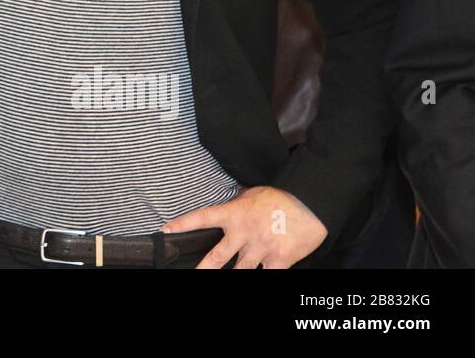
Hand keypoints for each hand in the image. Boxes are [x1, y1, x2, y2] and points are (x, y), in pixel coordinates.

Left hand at [162, 185, 327, 268]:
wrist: (310, 203)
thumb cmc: (280, 197)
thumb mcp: (252, 194)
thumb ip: (236, 204)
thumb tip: (227, 207)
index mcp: (234, 213)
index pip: (201, 218)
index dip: (181, 224)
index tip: (164, 230)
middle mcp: (244, 233)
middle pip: (217, 257)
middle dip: (204, 269)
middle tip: (192, 275)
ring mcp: (261, 248)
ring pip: (240, 272)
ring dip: (233, 277)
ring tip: (222, 280)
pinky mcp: (279, 260)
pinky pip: (266, 277)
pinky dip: (261, 278)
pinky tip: (258, 278)